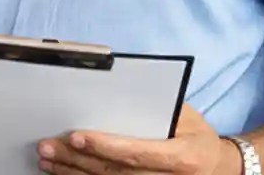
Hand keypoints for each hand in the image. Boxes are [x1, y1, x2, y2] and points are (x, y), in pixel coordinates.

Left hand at [37, 105, 237, 174]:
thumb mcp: (188, 117)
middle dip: (77, 161)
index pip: (136, 153)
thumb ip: (159, 109)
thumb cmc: (197, 137)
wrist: (217, 170)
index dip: (104, 147)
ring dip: (73, 174)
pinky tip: (64, 174)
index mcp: (181, 158)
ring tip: (46, 160)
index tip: (75, 137)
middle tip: (47, 146)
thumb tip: (119, 96)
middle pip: (114, 173)